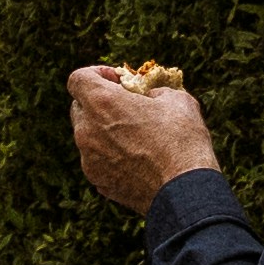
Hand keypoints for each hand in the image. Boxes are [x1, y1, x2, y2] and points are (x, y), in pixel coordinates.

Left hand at [68, 65, 220, 213]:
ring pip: (88, 137)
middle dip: (99, 104)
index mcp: (102, 103)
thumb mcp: (177, 100)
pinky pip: (98, 161)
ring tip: (137, 137)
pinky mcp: (98, 181)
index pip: (78, 79)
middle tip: (127, 107)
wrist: (185, 190)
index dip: (96, 74)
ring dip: (105, 132)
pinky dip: (111, 156)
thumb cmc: (182, 140)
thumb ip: (154, 91)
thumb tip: (150, 97)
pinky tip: (138, 161)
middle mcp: (87, 130)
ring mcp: (89, 159)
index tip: (117, 81)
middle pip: (79, 108)